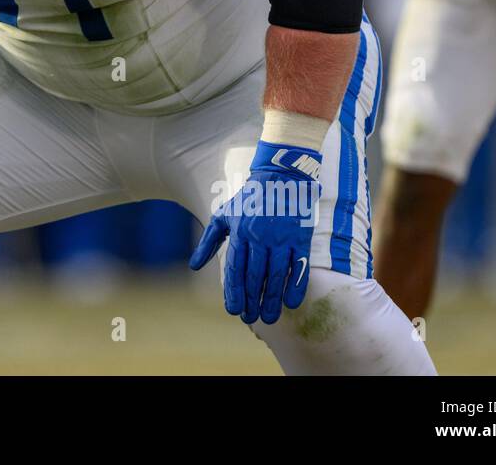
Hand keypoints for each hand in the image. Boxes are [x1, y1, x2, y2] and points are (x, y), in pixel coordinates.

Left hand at [189, 143, 322, 324]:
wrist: (281, 177)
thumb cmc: (250, 199)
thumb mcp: (224, 216)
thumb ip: (208, 241)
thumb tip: (194, 266)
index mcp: (239, 232)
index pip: (234, 268)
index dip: (234, 291)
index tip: (234, 311)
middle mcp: (259, 237)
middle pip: (254, 276)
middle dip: (252, 300)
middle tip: (251, 318)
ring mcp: (281, 238)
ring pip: (275, 275)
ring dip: (272, 299)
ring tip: (268, 318)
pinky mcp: (301, 238)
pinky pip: (299, 266)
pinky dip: (296, 285)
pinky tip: (291, 303)